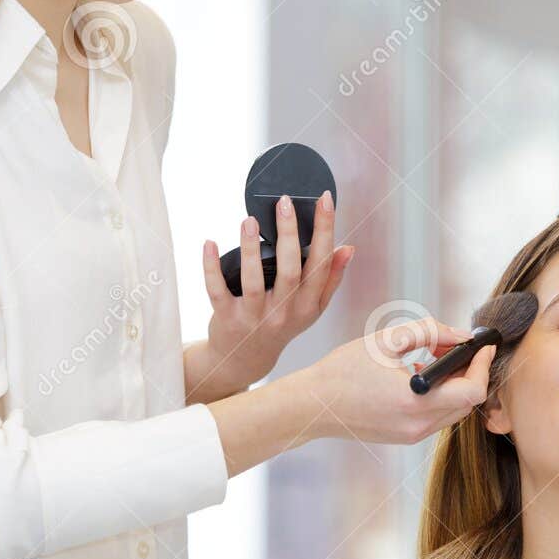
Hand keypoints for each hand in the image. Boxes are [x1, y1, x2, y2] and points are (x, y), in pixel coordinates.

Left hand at [199, 190, 352, 394]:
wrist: (245, 360)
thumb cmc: (282, 325)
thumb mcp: (312, 308)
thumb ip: (330, 278)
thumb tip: (348, 248)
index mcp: (309, 304)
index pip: (321, 263)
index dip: (325, 230)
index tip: (324, 199)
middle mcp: (285, 312)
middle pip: (290, 270)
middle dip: (289, 233)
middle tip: (284, 202)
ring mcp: (255, 316)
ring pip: (254, 280)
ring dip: (251, 248)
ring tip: (249, 219)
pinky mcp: (227, 318)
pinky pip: (217, 290)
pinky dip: (211, 267)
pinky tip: (209, 242)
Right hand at [291, 319, 496, 444]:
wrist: (312, 405)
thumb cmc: (343, 371)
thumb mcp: (386, 341)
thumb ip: (429, 332)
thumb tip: (460, 334)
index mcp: (414, 402)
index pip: (472, 391)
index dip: (483, 366)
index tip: (482, 346)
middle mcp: (418, 425)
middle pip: (467, 401)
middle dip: (469, 370)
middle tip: (453, 345)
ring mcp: (412, 434)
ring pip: (454, 409)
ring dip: (454, 382)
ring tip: (434, 355)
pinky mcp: (405, 436)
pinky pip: (437, 415)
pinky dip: (440, 394)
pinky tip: (420, 372)